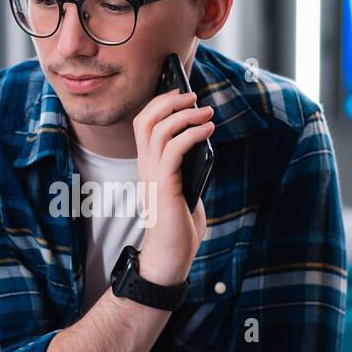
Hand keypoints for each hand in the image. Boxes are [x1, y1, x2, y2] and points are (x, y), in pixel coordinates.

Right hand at [131, 89, 213, 285]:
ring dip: (185, 115)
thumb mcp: (186, 188)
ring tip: (206, 112)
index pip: (144, 124)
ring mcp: (152, 174)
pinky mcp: (164, 184)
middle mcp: (145, 166)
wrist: (170, 256)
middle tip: (193, 96)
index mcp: (148, 165)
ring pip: (159, 129)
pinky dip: (192, 134)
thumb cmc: (178, 226)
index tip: (182, 95)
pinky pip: (174, 148)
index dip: (161, 104)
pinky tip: (208, 131)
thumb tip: (202, 144)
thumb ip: (188, 167)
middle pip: (146, 119)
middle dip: (169, 101)